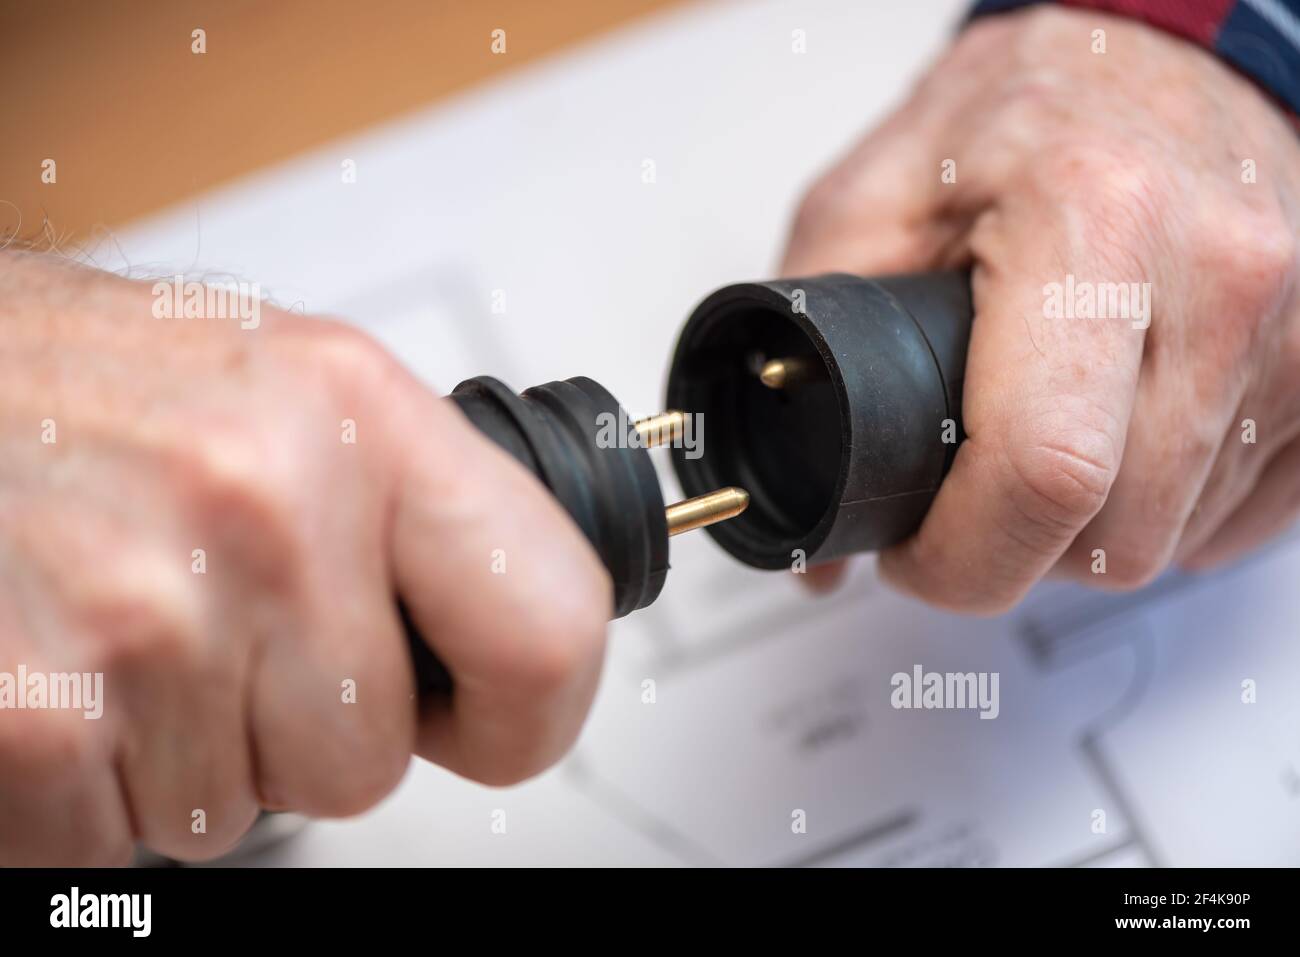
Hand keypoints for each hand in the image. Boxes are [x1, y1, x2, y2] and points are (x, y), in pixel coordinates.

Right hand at [0, 251, 610, 863]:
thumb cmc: (59, 381)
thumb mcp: (265, 386)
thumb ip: (393, 503)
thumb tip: (492, 626)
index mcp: (351, 409)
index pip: (547, 623)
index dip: (528, 711)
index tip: (493, 719)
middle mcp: (263, 499)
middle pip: (369, 756)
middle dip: (294, 726)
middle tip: (201, 617)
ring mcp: (143, 613)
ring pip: (241, 810)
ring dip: (181, 749)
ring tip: (110, 620)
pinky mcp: (31, 718)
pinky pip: (115, 843)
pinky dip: (82, 789)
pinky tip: (50, 667)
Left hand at [783, 7, 1299, 610]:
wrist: (1157, 53)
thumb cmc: (1022, 112)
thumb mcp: (872, 198)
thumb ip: (811, 348)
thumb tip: (808, 527)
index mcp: (1091, 222)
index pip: (1044, 469)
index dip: (962, 555)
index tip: (915, 553)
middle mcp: (1218, 275)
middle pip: (1117, 532)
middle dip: (1015, 553)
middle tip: (961, 506)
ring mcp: (1292, 326)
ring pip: (1178, 535)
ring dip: (1087, 534)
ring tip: (1033, 454)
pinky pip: (1247, 512)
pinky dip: (1167, 512)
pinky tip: (1114, 457)